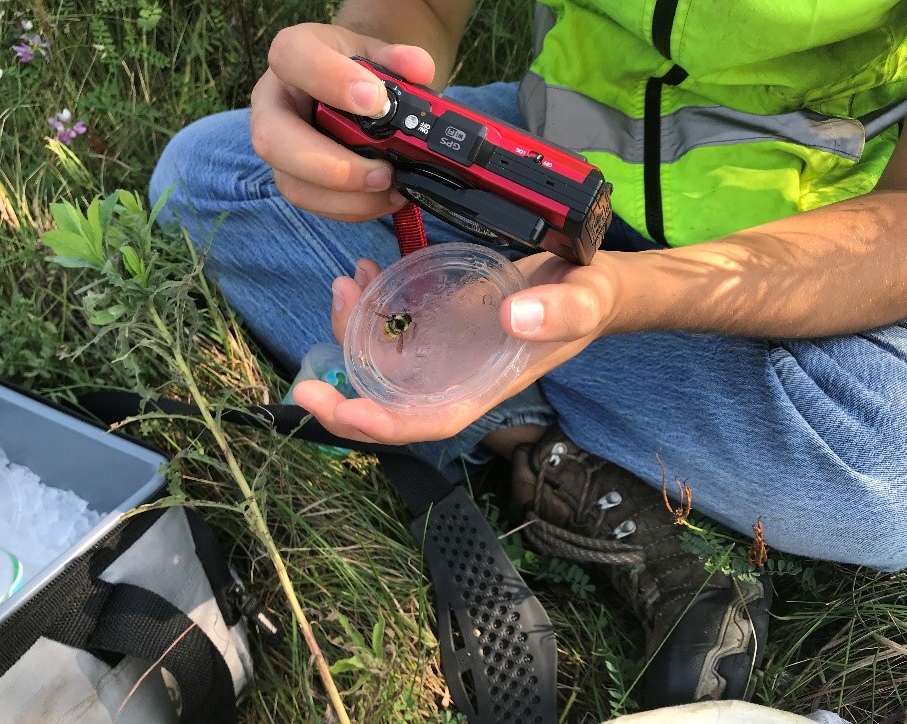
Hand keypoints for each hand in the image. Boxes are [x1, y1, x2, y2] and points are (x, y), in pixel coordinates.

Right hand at [250, 23, 434, 220]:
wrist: (351, 89)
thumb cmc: (357, 70)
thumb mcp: (378, 54)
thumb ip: (399, 59)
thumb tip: (420, 70)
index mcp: (291, 55)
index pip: (291, 58)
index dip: (332, 80)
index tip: (377, 101)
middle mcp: (272, 105)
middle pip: (273, 142)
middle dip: (334, 166)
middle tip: (384, 172)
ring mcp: (280, 150)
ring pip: (295, 186)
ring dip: (349, 198)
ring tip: (392, 188)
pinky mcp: (296, 181)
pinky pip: (317, 205)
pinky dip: (356, 208)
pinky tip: (387, 197)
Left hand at [291, 251, 623, 444]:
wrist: (591, 283)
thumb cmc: (591, 300)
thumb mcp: (585, 302)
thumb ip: (558, 313)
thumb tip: (512, 316)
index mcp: (485, 385)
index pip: (427, 421)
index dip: (380, 425)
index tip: (340, 408)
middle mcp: (456, 375)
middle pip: (390, 399)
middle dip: (345, 391)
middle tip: (315, 356)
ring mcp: (445, 350)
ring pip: (385, 359)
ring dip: (353, 331)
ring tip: (346, 283)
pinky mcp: (441, 322)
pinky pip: (396, 324)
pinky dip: (372, 304)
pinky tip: (365, 272)